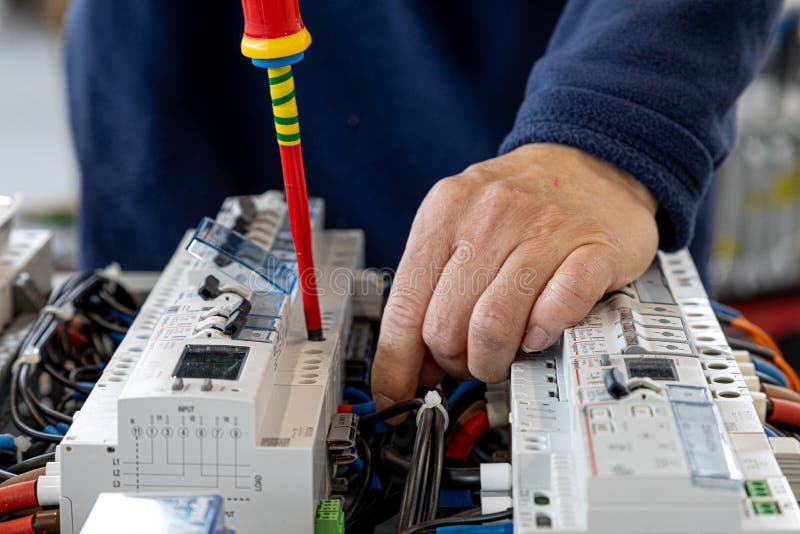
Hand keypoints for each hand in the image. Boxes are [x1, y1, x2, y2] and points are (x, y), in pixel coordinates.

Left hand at [370, 143, 658, 409]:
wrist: (591, 161)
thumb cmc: (521, 203)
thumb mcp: (460, 225)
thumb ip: (431, 287)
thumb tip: (410, 363)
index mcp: (445, 210)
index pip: (404, 306)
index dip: (396, 362)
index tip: (394, 392)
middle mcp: (490, 214)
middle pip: (445, 325)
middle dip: (451, 362)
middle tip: (465, 362)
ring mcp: (544, 229)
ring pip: (493, 326)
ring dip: (493, 360)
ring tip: (500, 356)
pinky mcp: (592, 248)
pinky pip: (558, 308)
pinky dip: (542, 334)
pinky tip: (539, 332)